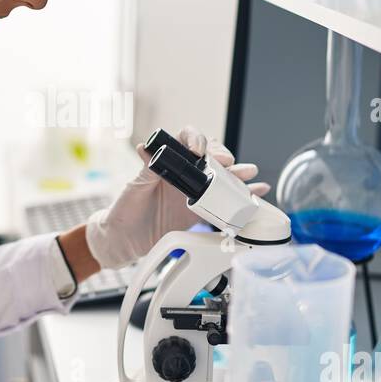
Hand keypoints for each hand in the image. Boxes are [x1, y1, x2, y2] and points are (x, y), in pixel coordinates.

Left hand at [84, 126, 269, 269]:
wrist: (124, 241)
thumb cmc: (124, 210)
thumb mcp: (134, 187)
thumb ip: (145, 170)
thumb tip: (147, 148)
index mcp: (167, 162)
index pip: (186, 140)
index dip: (196, 140)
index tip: (198, 151)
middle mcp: (183, 173)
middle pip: (209, 156)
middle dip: (222, 156)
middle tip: (227, 163)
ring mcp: (194, 191)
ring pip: (221, 177)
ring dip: (237, 174)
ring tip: (249, 173)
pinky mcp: (200, 211)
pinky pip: (224, 202)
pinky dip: (242, 196)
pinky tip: (256, 192)